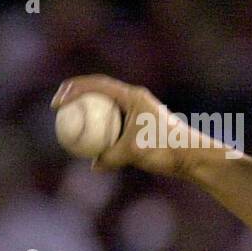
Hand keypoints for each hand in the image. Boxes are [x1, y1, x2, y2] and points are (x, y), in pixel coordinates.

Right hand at [50, 75, 200, 177]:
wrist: (193, 156)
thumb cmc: (166, 150)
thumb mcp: (134, 153)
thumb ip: (110, 157)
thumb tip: (93, 165)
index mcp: (133, 97)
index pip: (96, 85)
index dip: (72, 90)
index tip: (58, 105)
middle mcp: (135, 100)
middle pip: (98, 91)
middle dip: (75, 96)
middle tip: (58, 110)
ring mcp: (138, 112)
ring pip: (106, 108)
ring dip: (88, 113)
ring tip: (69, 126)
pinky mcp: (141, 126)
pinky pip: (114, 124)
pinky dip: (100, 130)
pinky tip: (90, 145)